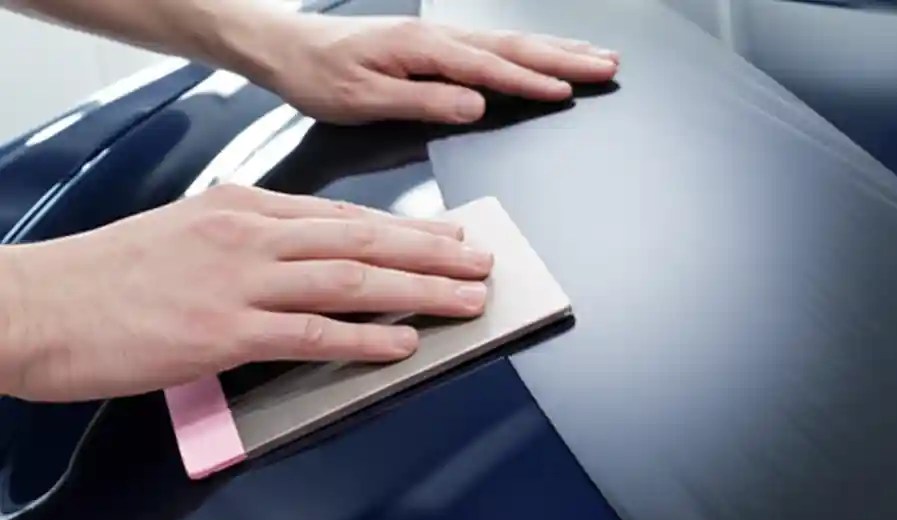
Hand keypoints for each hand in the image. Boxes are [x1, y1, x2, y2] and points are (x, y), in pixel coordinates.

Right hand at [0, 185, 492, 401]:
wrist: (33, 304)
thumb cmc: (105, 278)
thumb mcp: (185, 235)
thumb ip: (249, 246)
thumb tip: (304, 267)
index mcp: (241, 207)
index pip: (343, 215)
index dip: (405, 228)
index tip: (447, 236)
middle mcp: (247, 233)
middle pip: (361, 240)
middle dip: (431, 253)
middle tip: (480, 264)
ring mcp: (237, 280)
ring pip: (350, 279)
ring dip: (418, 291)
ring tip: (466, 300)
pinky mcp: (222, 331)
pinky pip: (312, 334)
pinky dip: (364, 337)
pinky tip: (402, 342)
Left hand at [252, 14, 618, 124]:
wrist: (287, 47)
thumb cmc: (318, 74)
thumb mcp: (364, 98)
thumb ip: (423, 102)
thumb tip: (474, 105)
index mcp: (422, 47)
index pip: (490, 68)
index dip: (531, 82)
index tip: (567, 91)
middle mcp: (437, 35)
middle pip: (514, 47)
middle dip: (566, 57)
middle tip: (608, 65)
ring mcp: (440, 37)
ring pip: (511, 43)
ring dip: (557, 50)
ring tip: (597, 57)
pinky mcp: (437, 45)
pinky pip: (495, 47)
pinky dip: (530, 51)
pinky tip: (548, 55)